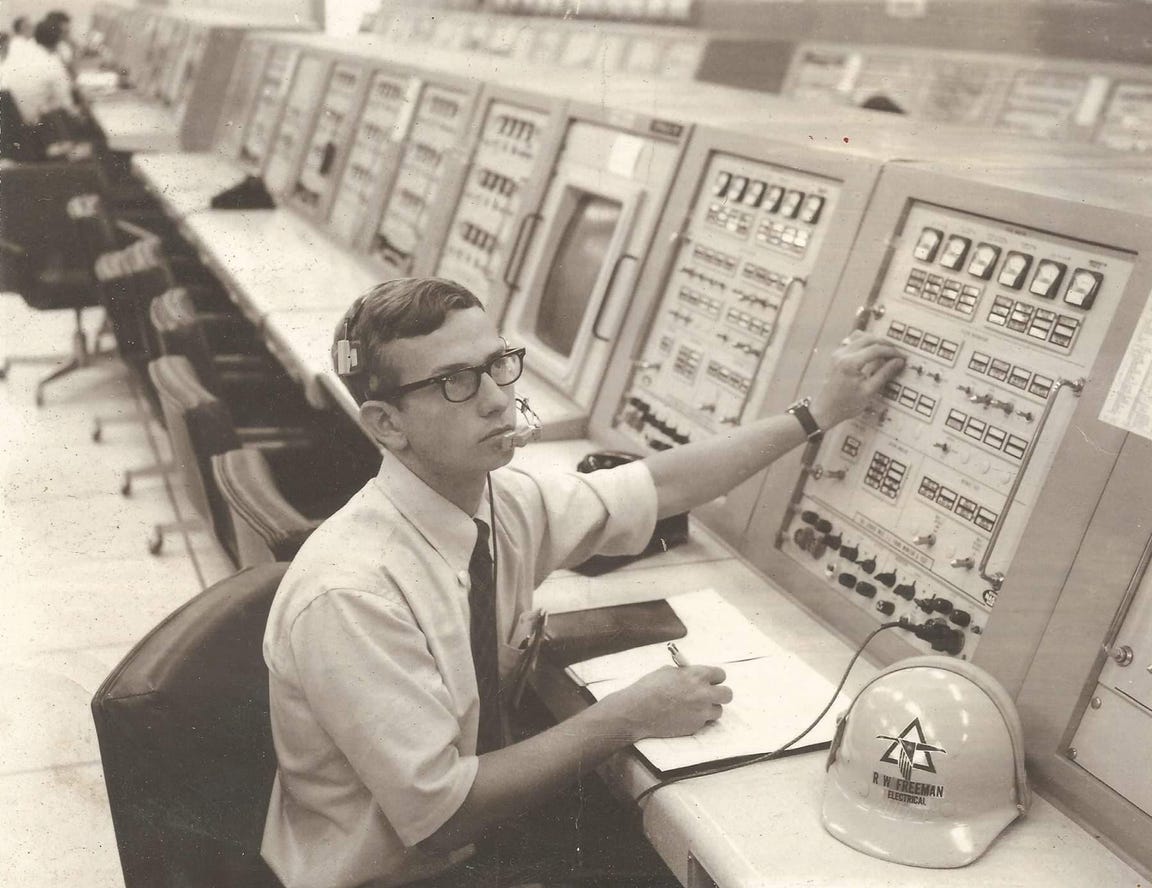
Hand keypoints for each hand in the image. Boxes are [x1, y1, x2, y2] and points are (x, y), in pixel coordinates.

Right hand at [601, 665, 731, 741]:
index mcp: (697, 675)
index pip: (720, 674)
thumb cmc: (649, 688)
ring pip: (718, 711)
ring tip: (695, 707)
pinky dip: (697, 719)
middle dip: (720, 694)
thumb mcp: (668, 671)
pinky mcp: (695, 726)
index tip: (711, 681)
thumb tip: (692, 676)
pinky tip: (684, 716)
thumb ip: (685, 674)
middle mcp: (703, 693)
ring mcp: (701, 711)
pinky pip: (704, 722)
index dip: (715, 678)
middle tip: (710, 695)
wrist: (638, 710)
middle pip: (727, 694)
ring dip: (710, 709)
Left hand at [809, 331, 904, 428]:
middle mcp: (842, 354)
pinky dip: (864, 343)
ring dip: (874, 340)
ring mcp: (837, 353)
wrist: (825, 409)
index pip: (876, 349)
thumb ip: (884, 373)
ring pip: (859, 336)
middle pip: (868, 339)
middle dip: (884, 343)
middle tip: (896, 352)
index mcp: (850, 363)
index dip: (891, 351)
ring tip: (886, 350)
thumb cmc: (846, 404)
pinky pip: (851, 341)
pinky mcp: (836, 355)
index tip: (902, 356)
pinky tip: (871, 352)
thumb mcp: (869, 391)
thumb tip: (899, 361)